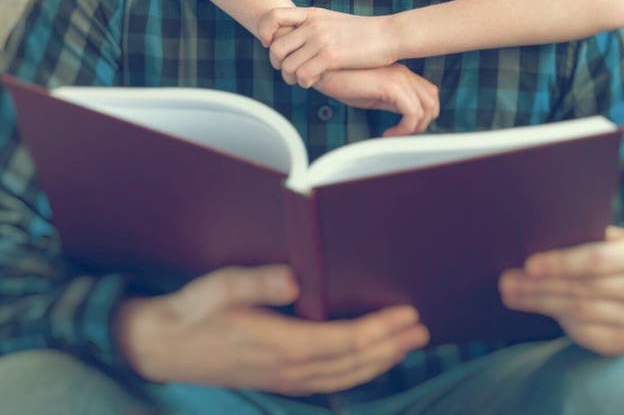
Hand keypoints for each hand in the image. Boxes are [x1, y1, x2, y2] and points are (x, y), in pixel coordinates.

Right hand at [116, 265, 428, 394]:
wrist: (164, 347)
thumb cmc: (194, 311)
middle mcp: (289, 368)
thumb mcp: (222, 286)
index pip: (344, 341)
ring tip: (408, 344)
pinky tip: (369, 362)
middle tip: (423, 328)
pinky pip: (330, 381)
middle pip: (354, 362)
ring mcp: (286, 379)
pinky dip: (357, 372)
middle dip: (392, 346)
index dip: (380, 330)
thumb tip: (295, 278)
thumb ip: (259, 283)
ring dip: (381, 361)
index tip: (408, 313)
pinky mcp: (280, 380)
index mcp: (280, 344)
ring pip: (346, 376)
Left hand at [258, 8, 396, 86]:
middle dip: (277, 64)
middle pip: (275, 48)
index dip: (264, 31)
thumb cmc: (363, 32)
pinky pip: (302, 75)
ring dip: (290, 78)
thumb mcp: (333, 20)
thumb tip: (296, 37)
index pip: (273, 16)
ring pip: (286, 66)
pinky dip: (304, 82)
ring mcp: (320, 40)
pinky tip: (313, 82)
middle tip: (288, 71)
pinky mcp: (330, 56)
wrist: (389, 34)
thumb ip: (313, 25)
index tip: (269, 43)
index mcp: (311, 13)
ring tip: (301, 80)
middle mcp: (312, 25)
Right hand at [313, 64, 438, 135]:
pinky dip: (404, 129)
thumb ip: (389, 102)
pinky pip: (412, 113)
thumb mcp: (371, 94)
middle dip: (423, 122)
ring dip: (414, 128)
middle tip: (402, 134)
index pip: (428, 93)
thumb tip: (403, 118)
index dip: (423, 113)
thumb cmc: (342, 81)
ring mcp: (399, 77)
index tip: (404, 128)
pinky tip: (387, 134)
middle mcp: (403, 73)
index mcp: (400, 74)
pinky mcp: (391, 86)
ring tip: (394, 135)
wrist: (324, 70)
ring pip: (426, 108)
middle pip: (432, 99)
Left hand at [498, 226, 623, 354]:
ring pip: (579, 312)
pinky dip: (559, 321)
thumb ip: (586, 236)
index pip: (595, 260)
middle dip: (539, 285)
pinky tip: (536, 308)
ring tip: (511, 293)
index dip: (560, 263)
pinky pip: (587, 333)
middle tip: (506, 281)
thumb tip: (534, 232)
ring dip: (539, 303)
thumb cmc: (620, 257)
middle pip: (582, 288)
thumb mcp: (614, 239)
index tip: (529, 265)